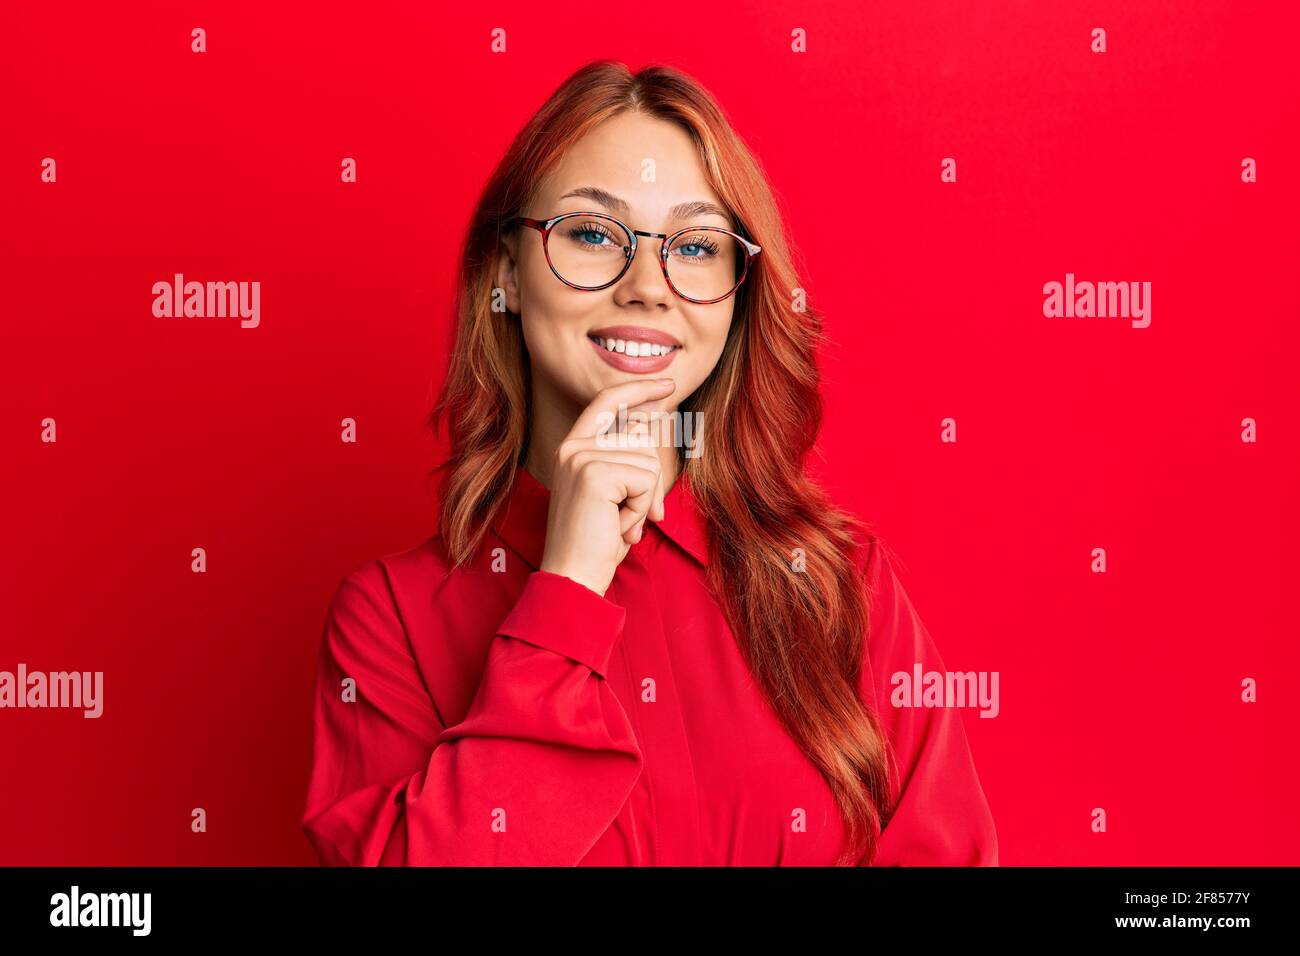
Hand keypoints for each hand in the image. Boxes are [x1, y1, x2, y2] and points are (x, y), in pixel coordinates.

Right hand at [539, 378, 674, 595]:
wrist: (573, 577)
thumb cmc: (596, 542)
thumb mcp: (616, 494)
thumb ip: (628, 460)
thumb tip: (652, 423)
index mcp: (573, 448)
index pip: (608, 402)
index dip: (638, 390)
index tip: (667, 385)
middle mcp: (573, 447)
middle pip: (642, 440)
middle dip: (650, 484)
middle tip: (627, 517)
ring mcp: (580, 457)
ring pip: (648, 463)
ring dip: (644, 501)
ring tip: (618, 523)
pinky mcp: (594, 473)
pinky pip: (646, 481)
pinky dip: (641, 509)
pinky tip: (618, 526)